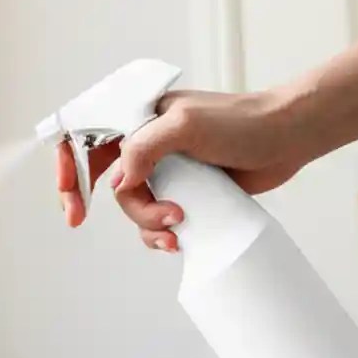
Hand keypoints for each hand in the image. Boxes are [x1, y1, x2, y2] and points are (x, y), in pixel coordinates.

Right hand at [56, 88, 309, 251]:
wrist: (288, 138)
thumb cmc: (242, 122)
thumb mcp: (185, 125)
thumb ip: (144, 147)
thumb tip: (118, 183)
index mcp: (137, 120)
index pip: (85, 141)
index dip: (69, 171)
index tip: (73, 204)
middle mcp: (146, 145)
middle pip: (110, 186)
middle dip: (129, 209)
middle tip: (153, 223)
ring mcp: (166, 171)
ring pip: (135, 208)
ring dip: (149, 224)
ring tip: (178, 225)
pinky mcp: (185, 193)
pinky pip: (156, 221)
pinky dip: (161, 234)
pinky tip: (180, 238)